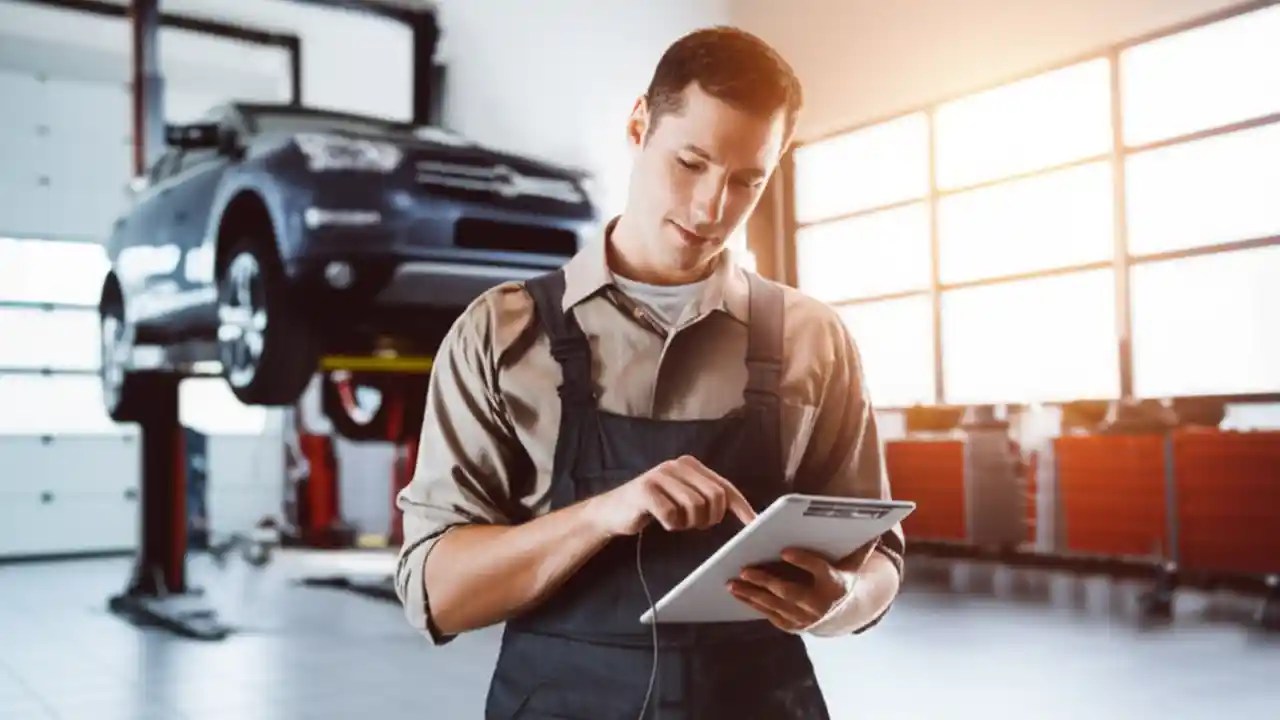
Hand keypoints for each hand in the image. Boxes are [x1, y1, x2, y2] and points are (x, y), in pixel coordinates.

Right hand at [585, 455, 756, 536]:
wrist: (613, 511)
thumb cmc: (654, 507)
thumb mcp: (684, 499)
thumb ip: (708, 499)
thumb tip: (746, 515)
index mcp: (691, 465)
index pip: (725, 486)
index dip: (742, 507)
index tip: (755, 524)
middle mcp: (677, 465)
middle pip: (715, 497)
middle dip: (710, 518)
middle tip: (697, 525)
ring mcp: (660, 475)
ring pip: (695, 507)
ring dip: (689, 523)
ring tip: (677, 522)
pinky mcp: (645, 490)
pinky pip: (671, 515)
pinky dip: (671, 525)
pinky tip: (663, 522)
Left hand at [727, 541, 877, 631]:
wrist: (841, 613)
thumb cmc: (842, 577)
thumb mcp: (853, 563)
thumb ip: (859, 545)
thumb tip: (874, 522)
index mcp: (835, 584)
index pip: (819, 570)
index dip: (803, 561)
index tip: (785, 550)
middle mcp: (819, 605)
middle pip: (789, 591)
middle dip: (766, 580)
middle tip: (744, 569)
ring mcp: (804, 618)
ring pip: (774, 604)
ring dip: (751, 593)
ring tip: (731, 582)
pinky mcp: (791, 625)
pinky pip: (768, 613)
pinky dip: (751, 603)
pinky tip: (736, 591)